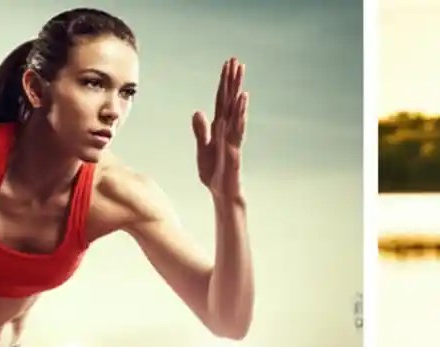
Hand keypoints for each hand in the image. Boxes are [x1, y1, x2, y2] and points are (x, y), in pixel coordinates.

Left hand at [192, 57, 247, 198]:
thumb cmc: (213, 173)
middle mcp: (228, 128)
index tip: (228, 64)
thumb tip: (197, 112)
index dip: (224, 82)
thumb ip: (200, 131)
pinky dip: (240, 112)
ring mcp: (233, 137)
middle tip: (236, 60)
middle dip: (233, 80)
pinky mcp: (235, 148)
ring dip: (237, 91)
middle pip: (230, 100)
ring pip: (235, 110)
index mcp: (219, 127)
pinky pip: (238, 127)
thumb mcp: (202, 149)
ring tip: (240, 74)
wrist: (221, 193)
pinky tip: (242, 99)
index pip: (221, 100)